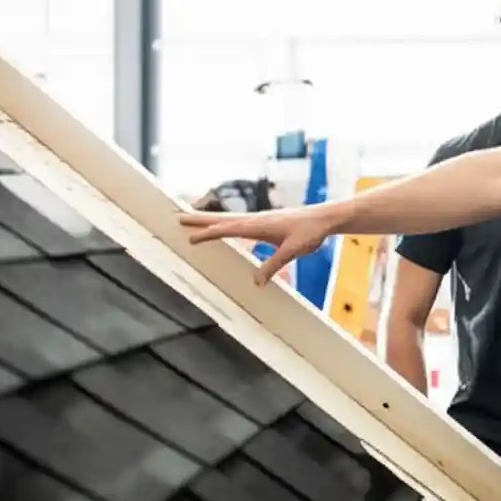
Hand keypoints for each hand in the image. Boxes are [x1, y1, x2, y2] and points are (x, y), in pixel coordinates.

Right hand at [178, 205, 338, 285]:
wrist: (324, 218)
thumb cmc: (310, 232)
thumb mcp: (293, 251)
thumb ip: (274, 265)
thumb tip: (256, 283)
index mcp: (259, 224)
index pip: (228, 229)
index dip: (209, 233)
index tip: (190, 237)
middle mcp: (256, 219)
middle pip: (222, 219)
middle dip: (199, 219)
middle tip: (176, 217)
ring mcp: (259, 220)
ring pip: (229, 220)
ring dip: (209, 220)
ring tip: (191, 220)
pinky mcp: (265, 223)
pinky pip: (239, 224)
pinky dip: (225, 225)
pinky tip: (223, 229)